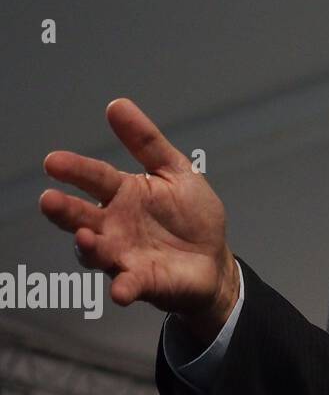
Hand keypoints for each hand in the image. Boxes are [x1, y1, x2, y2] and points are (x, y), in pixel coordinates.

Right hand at [39, 98, 239, 342]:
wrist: (213, 259)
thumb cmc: (190, 214)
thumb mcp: (175, 171)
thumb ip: (146, 142)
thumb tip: (116, 104)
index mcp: (123, 194)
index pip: (95, 179)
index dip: (75, 170)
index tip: (52, 161)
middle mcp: (114, 225)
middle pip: (82, 216)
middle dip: (64, 210)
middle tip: (49, 200)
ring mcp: (123, 255)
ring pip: (96, 252)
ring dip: (87, 247)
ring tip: (84, 236)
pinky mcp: (141, 281)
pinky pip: (128, 286)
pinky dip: (123, 288)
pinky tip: (121, 290)